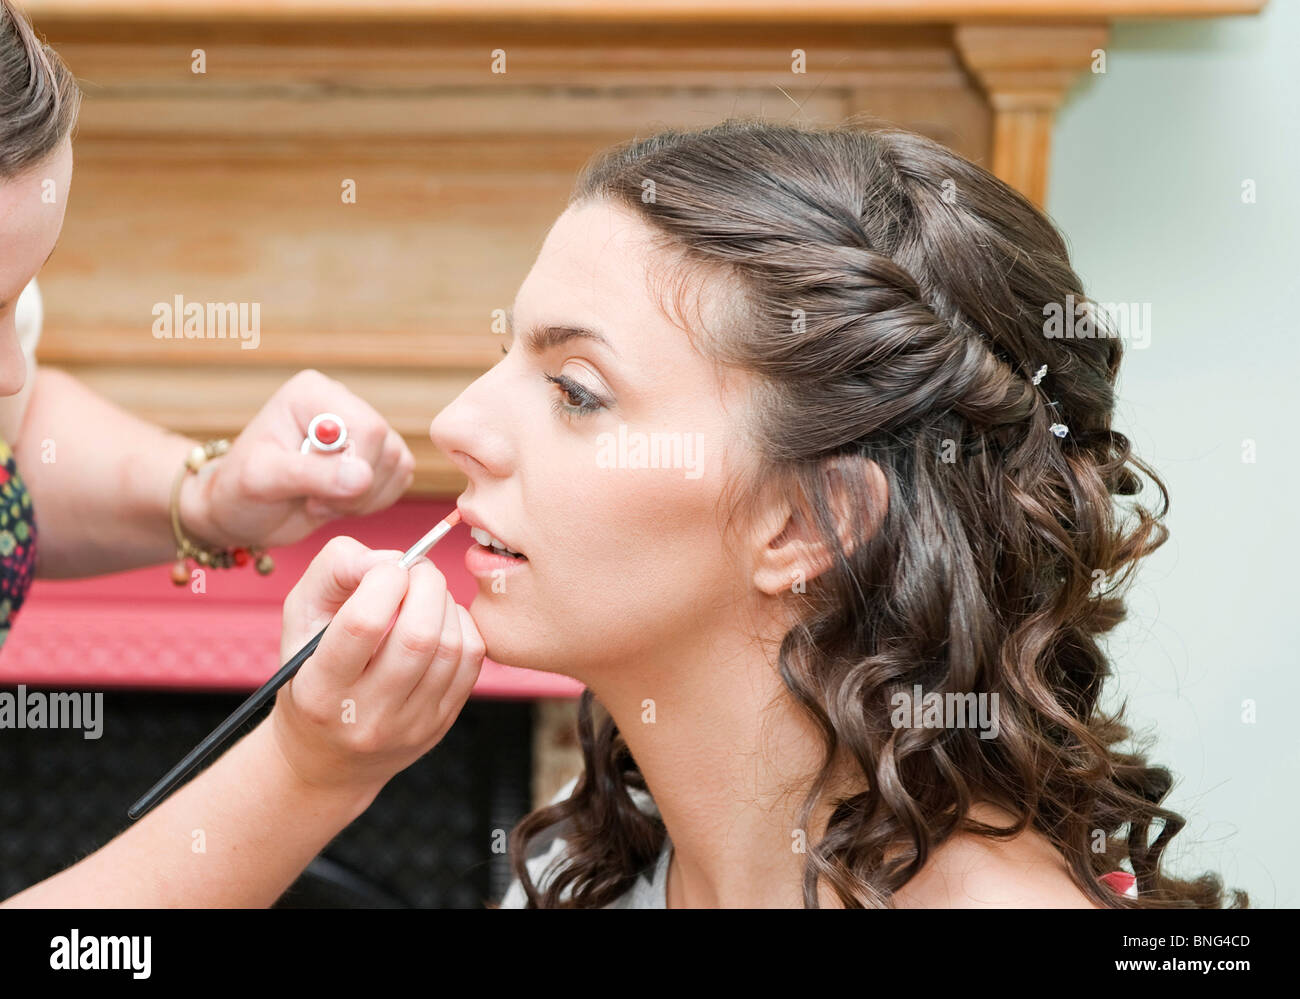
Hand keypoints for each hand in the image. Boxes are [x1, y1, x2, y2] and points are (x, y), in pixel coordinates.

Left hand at [182, 369, 416, 547]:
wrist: (242, 512)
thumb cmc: (240, 491)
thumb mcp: (262, 480)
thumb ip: (311, 474)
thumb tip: (362, 477)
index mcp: (314, 393)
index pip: (366, 428)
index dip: (350, 470)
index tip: (311, 493)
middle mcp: (343, 403)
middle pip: (385, 447)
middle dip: (355, 489)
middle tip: (314, 501)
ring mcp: (362, 429)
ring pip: (398, 464)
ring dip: (362, 499)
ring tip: (320, 501)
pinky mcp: (376, 456)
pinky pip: (401, 479)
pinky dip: (374, 503)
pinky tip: (338, 503)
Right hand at [271, 535, 485, 795]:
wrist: (326, 758)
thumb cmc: (310, 671)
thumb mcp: (300, 617)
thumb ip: (335, 570)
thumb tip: (391, 559)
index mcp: (320, 690)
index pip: (363, 623)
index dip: (383, 579)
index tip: (385, 568)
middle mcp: (366, 715)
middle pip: (418, 635)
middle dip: (425, 584)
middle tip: (416, 570)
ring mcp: (409, 725)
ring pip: (451, 647)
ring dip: (446, 603)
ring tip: (426, 595)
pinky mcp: (440, 724)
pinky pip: (472, 662)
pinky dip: (463, 626)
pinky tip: (441, 621)